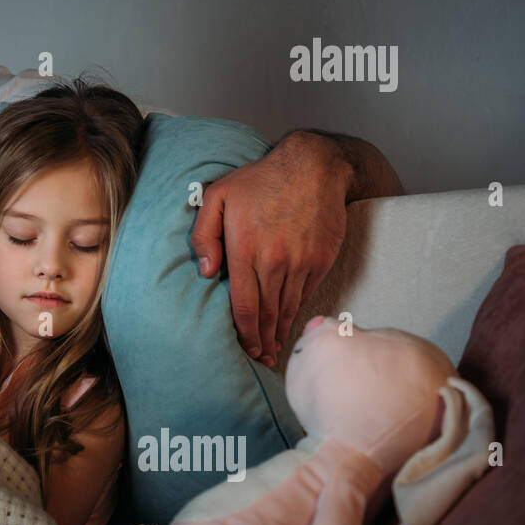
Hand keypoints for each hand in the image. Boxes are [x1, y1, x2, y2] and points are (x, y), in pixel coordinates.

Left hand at [190, 134, 350, 366]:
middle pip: (267, 313)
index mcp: (245, 248)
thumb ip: (203, 233)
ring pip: (288, 308)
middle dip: (261, 341)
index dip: (244, 332)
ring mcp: (301, 261)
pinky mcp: (322, 259)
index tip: (244, 349)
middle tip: (259, 360)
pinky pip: (306, 294)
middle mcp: (274, 259)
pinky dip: (297, 313)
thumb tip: (206, 270)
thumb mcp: (217, 195)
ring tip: (273, 351)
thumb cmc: (260, 179)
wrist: (314, 165)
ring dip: (280, 333)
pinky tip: (290, 324)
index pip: (244, 305)